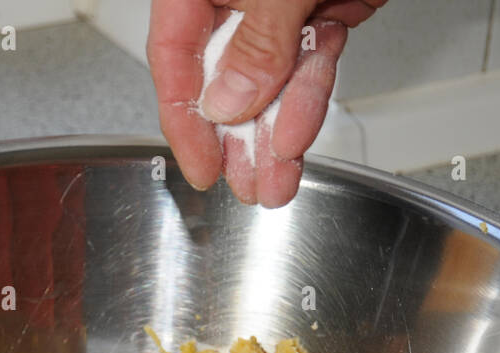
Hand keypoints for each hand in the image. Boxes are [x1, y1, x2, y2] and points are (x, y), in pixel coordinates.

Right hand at [147, 0, 384, 207]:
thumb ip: (256, 41)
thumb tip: (228, 102)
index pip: (175, 55)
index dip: (185, 119)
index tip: (202, 168)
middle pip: (225, 74)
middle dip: (239, 138)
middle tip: (248, 187)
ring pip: (273, 75)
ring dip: (277, 130)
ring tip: (278, 179)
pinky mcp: (324, 1)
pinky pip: (312, 57)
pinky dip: (310, 93)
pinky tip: (300, 132)